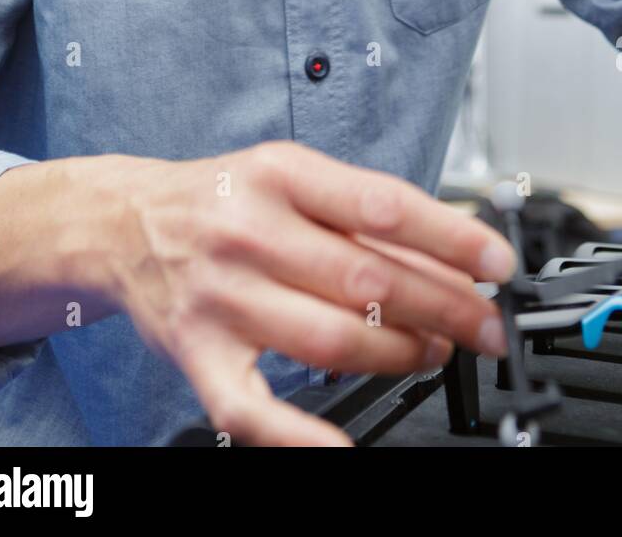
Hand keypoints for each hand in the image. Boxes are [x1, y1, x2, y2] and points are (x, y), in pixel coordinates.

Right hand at [111, 141, 516, 446]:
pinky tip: (343, 447)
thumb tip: (452, 251)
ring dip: (399, 354)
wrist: (125, 222)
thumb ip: (361, 211)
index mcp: (280, 174)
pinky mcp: (198, 352)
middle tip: (484, 326)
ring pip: (328, 340)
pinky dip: (300, 437)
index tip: (497, 264)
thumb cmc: (225, 198)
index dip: (451, 239)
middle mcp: (248, 231)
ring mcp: (221, 296)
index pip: (383, 206)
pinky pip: (252, 408)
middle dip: (443, 307)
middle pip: (366, 279)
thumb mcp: (290, 176)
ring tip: (436, 352)